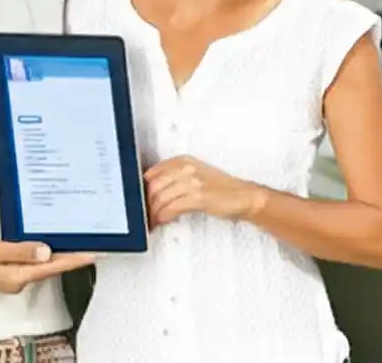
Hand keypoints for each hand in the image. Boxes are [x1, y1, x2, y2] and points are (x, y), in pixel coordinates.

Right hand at [0, 235, 96, 293]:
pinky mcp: (1, 271)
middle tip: (89, 243)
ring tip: (72, 242)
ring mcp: (9, 276)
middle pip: (50, 266)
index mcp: (18, 276)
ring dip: (54, 253)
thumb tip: (46, 251)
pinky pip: (26, 260)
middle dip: (69, 255)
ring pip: (39, 263)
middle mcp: (16, 279)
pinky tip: (41, 245)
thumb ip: (21, 250)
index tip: (95, 253)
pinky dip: (38, 252)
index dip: (76, 259)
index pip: (54, 266)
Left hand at [143, 155, 269, 226]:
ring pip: (160, 197)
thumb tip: (152, 193)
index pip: (152, 172)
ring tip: (150, 221)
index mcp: (182, 160)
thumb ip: (174, 180)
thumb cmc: (221, 189)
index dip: (141, 188)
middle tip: (140, 215)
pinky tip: (160, 221)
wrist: (245, 197)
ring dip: (152, 213)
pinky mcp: (198, 196)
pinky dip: (163, 216)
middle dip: (144, 203)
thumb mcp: (195, 176)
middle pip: (153, 185)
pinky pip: (172, 207)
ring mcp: (192, 181)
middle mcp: (186, 167)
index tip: (137, 200)